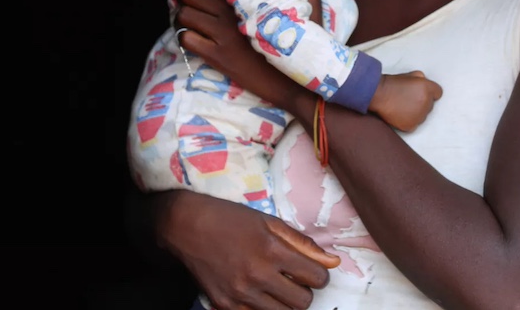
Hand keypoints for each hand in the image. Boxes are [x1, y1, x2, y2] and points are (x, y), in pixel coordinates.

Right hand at [156, 191, 339, 309]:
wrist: (186, 226)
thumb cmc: (231, 219)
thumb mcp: (269, 222)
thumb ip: (302, 244)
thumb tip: (333, 262)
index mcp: (272, 251)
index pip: (316, 278)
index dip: (318, 275)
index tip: (310, 270)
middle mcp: (258, 276)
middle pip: (302, 302)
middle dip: (304, 291)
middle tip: (293, 279)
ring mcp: (240, 294)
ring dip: (285, 302)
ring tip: (276, 286)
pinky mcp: (224, 305)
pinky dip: (262, 308)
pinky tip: (257, 293)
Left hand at [174, 0, 308, 111]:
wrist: (294, 77)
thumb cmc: (300, 37)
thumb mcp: (301, 2)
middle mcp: (231, 9)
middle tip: (191, 4)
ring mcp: (223, 33)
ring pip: (183, 15)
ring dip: (182, 18)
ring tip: (191, 22)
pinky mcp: (218, 55)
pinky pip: (186, 39)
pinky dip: (185, 37)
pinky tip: (195, 39)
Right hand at [368, 71, 443, 131]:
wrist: (378, 94)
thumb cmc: (392, 83)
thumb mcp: (409, 75)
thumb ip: (421, 78)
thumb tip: (424, 82)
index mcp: (427, 88)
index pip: (438, 93)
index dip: (430, 93)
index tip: (421, 93)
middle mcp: (426, 102)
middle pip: (430, 105)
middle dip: (422, 103)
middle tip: (409, 99)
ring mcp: (419, 116)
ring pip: (423, 116)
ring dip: (416, 112)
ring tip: (403, 107)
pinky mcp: (411, 125)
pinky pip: (415, 124)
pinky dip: (409, 121)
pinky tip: (400, 114)